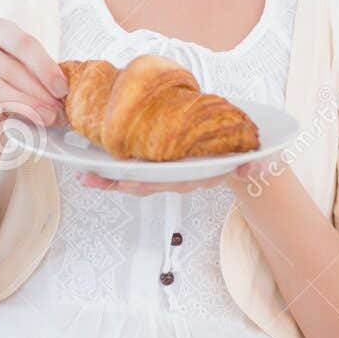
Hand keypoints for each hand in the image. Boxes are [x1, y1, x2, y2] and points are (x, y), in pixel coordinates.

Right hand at [0, 17, 66, 152]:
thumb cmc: (10, 83)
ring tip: (45, 118)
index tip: (63, 89)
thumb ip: (40, 74)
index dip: (45, 67)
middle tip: (58, 110)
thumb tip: (66, 92)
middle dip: (38, 92)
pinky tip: (15, 124)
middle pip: (9, 68)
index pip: (22, 42)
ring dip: (23, 105)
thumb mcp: (26, 70)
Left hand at [76, 155, 270, 196]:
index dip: (148, 182)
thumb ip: (255, 163)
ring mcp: (164, 172)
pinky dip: (111, 168)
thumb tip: (254, 167)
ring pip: (132, 179)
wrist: (237, 153)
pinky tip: (91, 163)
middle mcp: (175, 177)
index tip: (128, 181)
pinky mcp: (156, 161)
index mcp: (194, 176)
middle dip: (116, 184)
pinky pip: (131, 167)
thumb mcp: (254, 158)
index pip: (168, 182)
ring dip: (107, 178)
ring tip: (83, 175)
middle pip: (142, 184)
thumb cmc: (241, 153)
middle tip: (91, 178)